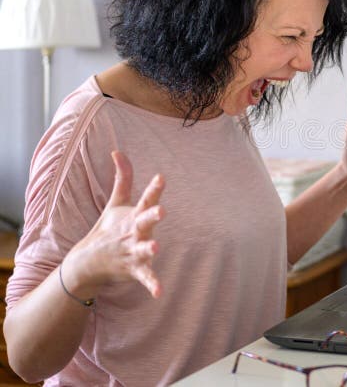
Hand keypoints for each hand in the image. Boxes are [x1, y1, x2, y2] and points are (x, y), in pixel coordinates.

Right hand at [62, 151, 165, 298]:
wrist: (87, 263)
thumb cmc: (108, 229)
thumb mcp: (116, 203)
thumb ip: (123, 178)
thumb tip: (118, 151)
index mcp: (132, 216)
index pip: (145, 199)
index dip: (154, 188)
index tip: (162, 177)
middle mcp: (133, 232)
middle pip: (143, 222)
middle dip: (151, 216)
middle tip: (161, 211)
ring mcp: (132, 251)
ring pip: (142, 249)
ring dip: (148, 249)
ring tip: (156, 246)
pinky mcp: (134, 270)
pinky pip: (145, 277)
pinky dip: (152, 284)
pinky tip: (159, 292)